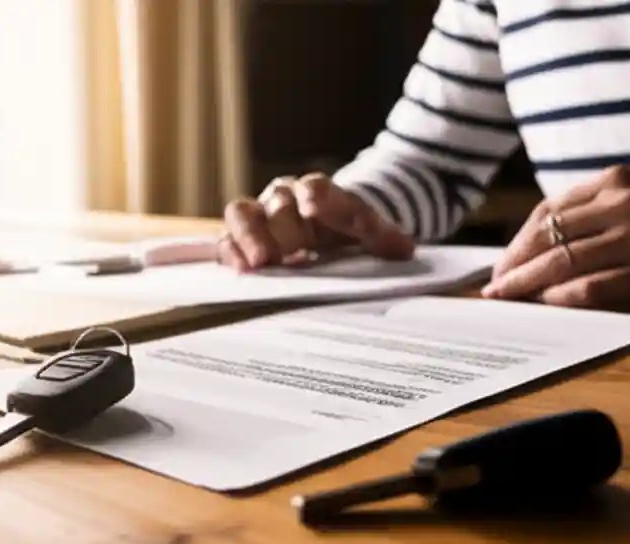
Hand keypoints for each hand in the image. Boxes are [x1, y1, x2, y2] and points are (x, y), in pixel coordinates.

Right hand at [219, 173, 414, 270]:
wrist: (321, 229)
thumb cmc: (341, 229)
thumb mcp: (367, 232)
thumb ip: (383, 237)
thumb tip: (404, 249)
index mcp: (316, 191)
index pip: (316, 187)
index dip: (315, 197)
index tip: (313, 209)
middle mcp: (282, 197)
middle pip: (278, 204)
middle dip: (283, 228)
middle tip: (292, 253)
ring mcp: (257, 217)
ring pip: (243, 214)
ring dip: (250, 238)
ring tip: (261, 262)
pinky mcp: (238, 240)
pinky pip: (226, 240)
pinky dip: (230, 253)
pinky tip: (240, 269)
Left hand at [483, 166, 629, 307]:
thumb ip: (593, 214)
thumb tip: (534, 248)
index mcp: (615, 180)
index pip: (548, 211)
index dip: (517, 241)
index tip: (500, 265)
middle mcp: (623, 202)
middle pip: (548, 236)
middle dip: (512, 265)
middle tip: (492, 289)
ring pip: (562, 261)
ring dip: (526, 284)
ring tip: (507, 300)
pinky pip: (593, 286)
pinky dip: (562, 297)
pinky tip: (545, 305)